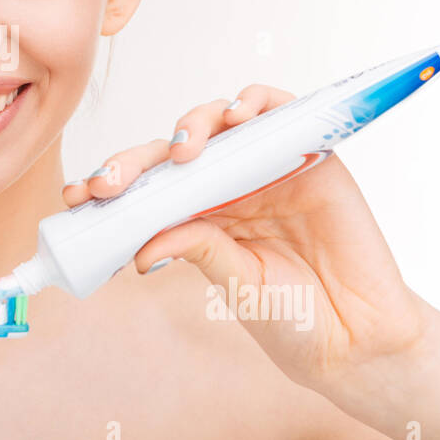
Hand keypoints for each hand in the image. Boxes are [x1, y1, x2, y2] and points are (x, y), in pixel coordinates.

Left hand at [63, 86, 428, 397]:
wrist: (359, 338)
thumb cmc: (294, 318)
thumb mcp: (237, 287)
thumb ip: (198, 252)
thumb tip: (142, 246)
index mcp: (197, 217)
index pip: (145, 189)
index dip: (111, 185)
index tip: (79, 197)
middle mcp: (226, 186)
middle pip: (172, 152)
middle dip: (135, 160)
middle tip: (114, 181)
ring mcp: (264, 167)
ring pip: (218, 122)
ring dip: (193, 124)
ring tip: (184, 150)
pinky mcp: (308, 153)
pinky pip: (277, 110)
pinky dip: (254, 102)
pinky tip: (236, 116)